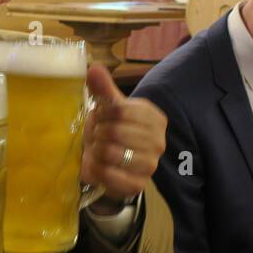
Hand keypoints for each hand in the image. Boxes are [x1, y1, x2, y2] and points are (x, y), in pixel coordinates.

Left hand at [80, 64, 165, 202]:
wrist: (109, 163)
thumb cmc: (110, 131)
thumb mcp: (107, 109)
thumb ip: (103, 89)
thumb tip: (94, 68)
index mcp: (154, 117)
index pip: (119, 110)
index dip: (102, 114)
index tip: (102, 118)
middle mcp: (158, 141)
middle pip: (114, 131)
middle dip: (98, 133)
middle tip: (98, 136)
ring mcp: (150, 164)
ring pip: (111, 152)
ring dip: (96, 151)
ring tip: (98, 150)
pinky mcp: (138, 185)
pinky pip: (109, 174)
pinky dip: (96, 169)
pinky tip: (97, 165)